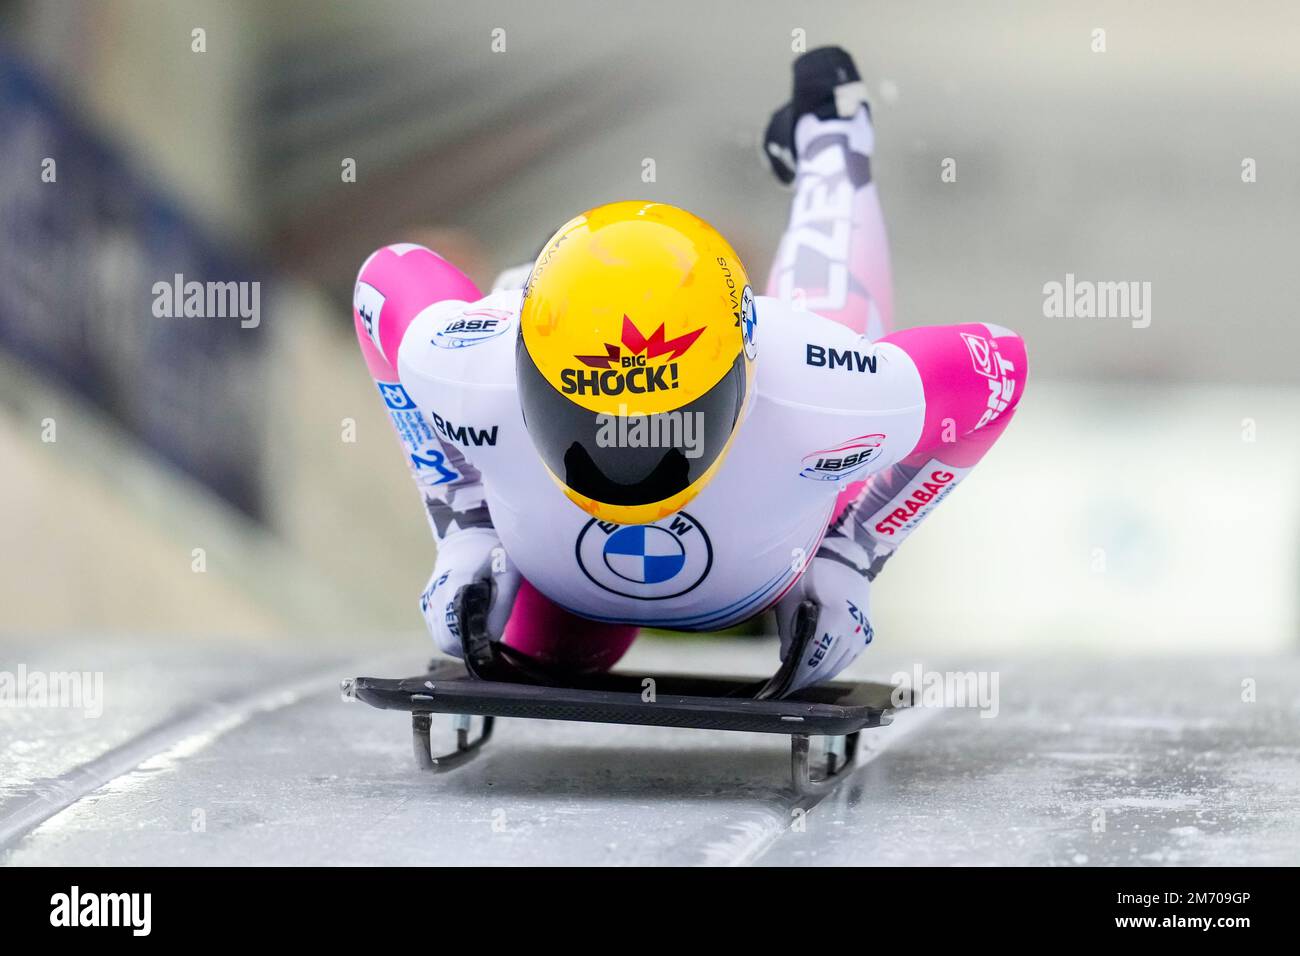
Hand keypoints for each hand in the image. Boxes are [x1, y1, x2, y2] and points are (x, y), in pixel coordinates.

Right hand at [418, 529, 520, 657]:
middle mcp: (436, 595)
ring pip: (441, 640)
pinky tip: (467, 618)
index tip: (491, 639)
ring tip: (479, 622)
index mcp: (457, 584)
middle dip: (469, 644)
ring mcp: (427, 600)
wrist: (466, 538)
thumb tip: (491, 638)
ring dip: (460, 641)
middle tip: (488, 634)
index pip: (458, 630)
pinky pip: (437, 631)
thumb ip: (502, 607)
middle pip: (447, 641)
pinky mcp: (425, 604)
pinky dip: (452, 633)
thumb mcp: (508, 575)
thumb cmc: (493, 554)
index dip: (475, 641)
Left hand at [774, 543, 873, 693]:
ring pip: (838, 666)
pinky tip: (816, 665)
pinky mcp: (866, 636)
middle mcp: (855, 631)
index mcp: (837, 619)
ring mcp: (863, 635)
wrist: (846, 560)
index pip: (815, 656)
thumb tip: (785, 658)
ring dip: (819, 672)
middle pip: (827, 665)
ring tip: (798, 676)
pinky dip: (831, 664)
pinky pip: (846, 659)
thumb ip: (788, 628)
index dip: (798, 672)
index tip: (783, 681)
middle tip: (786, 683)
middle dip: (806, 676)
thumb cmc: (815, 574)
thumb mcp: (793, 595)